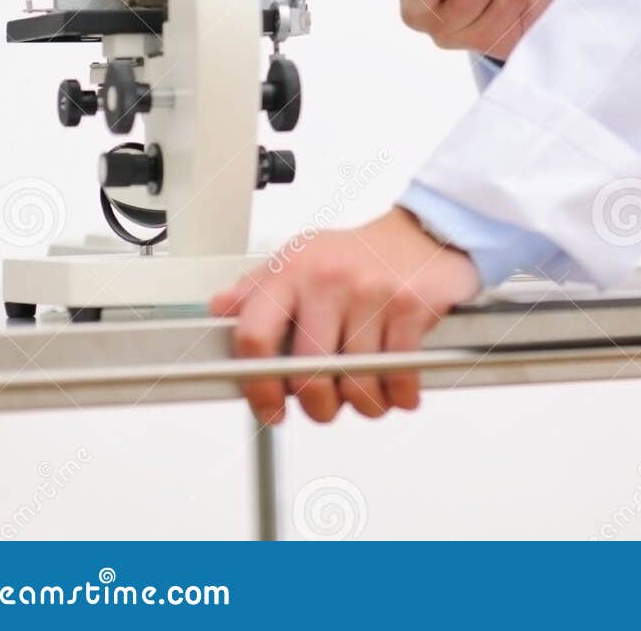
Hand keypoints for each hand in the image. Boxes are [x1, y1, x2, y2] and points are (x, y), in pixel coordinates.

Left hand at [209, 207, 479, 423]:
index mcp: (292, 271)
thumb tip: (219, 309)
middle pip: (309, 374)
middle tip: (327, 405)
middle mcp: (328, 279)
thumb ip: (258, 288)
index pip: (254, 336)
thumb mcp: (300, 259)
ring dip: (364, 404)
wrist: (420, 232)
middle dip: (320, 407)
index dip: (258, 387)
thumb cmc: (356, 255)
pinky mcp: (410, 305)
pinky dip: (400, 395)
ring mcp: (370, 293)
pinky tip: (398, 388)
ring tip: (367, 394)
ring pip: (356, 384)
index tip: (272, 407)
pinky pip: (399, 376)